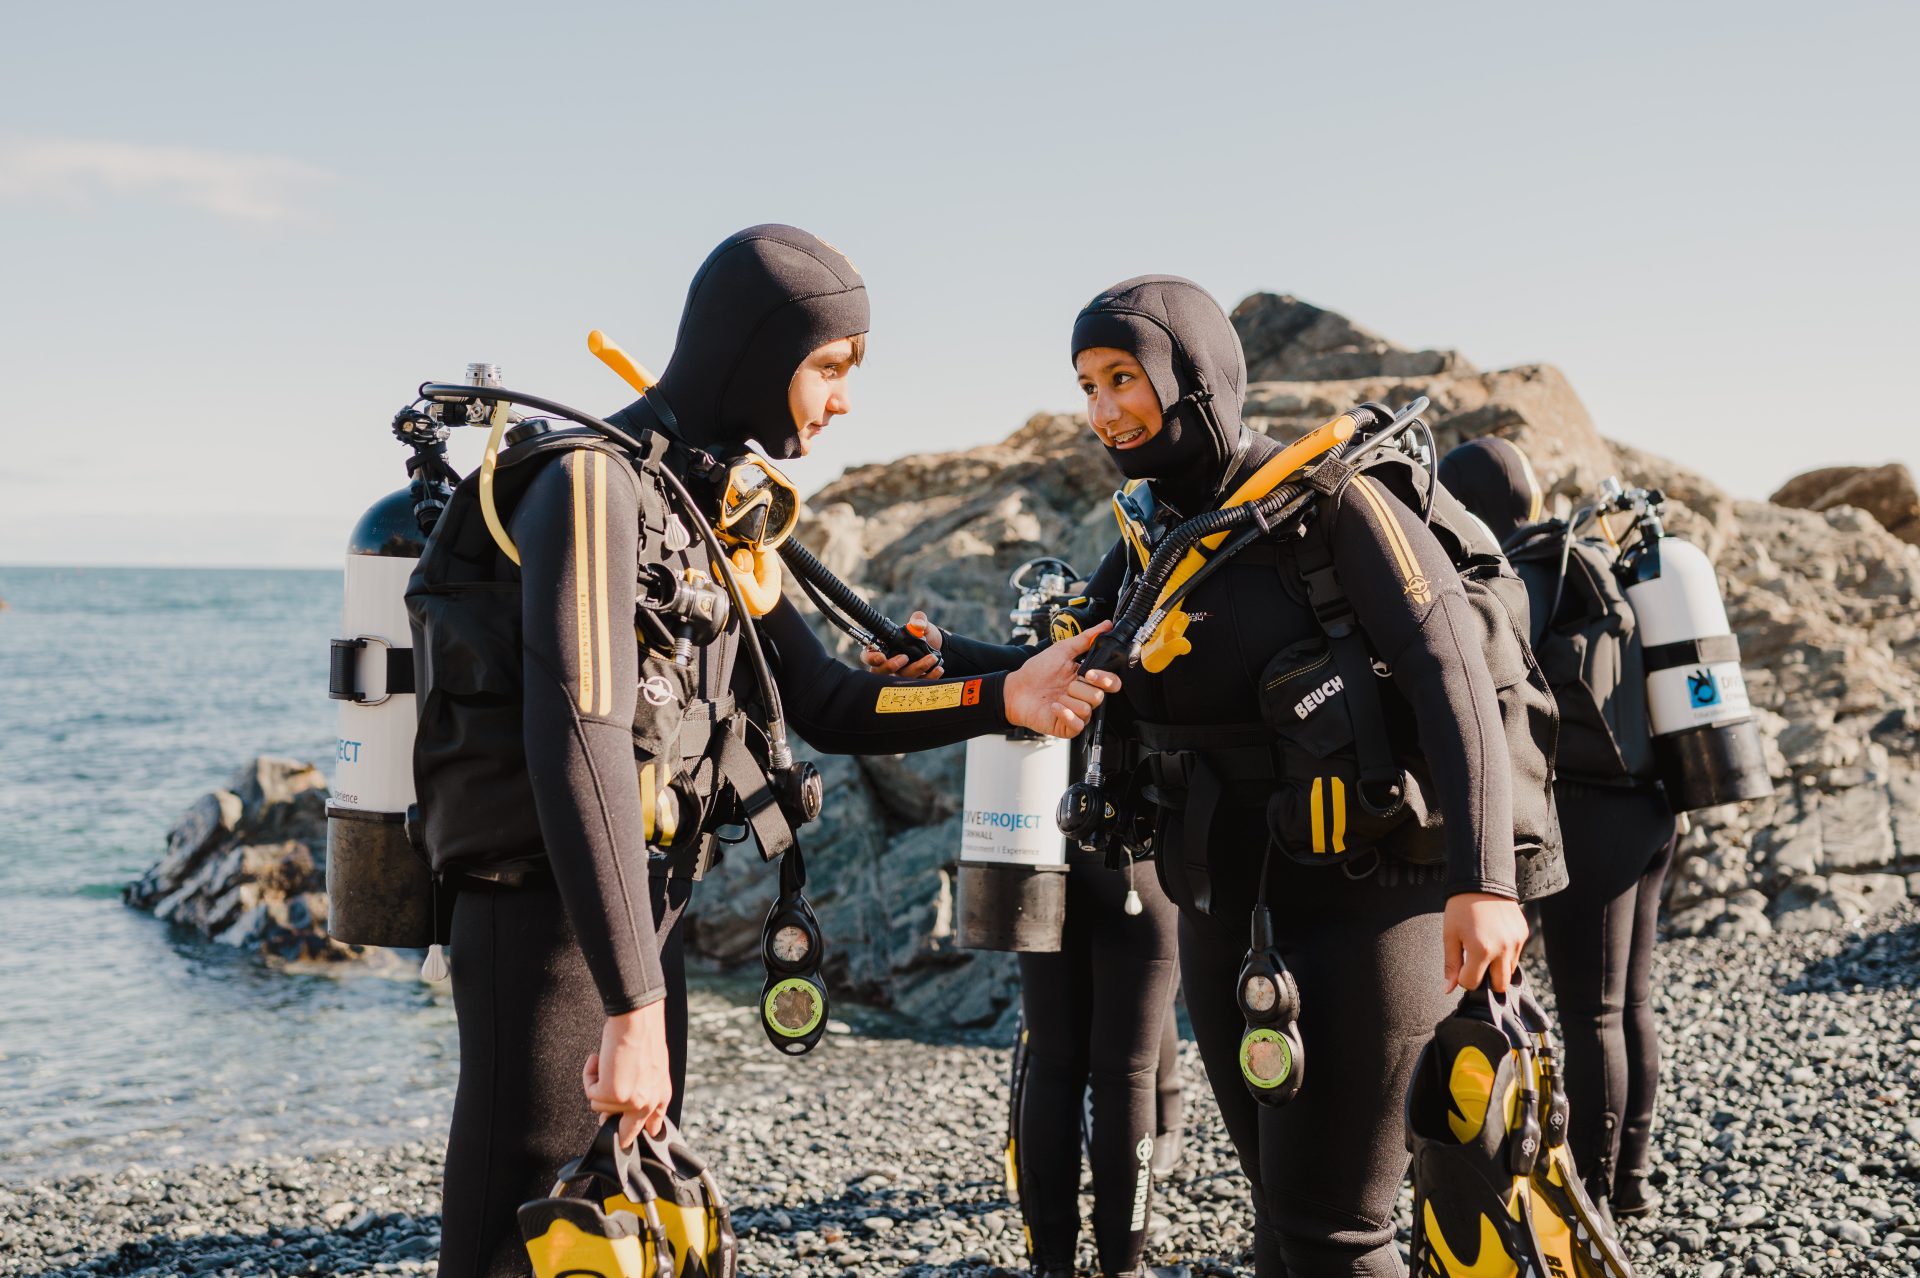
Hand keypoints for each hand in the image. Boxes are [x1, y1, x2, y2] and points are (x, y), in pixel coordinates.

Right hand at [583, 1001, 671, 1145]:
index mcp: (661, 1094)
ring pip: (600, 1107)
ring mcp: (630, 1101)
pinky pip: (591, 1094)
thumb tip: (610, 1114)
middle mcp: (649, 1102)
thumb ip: (639, 1090)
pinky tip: (598, 1058)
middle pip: (627, 1134)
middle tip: (604, 1124)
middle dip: (614, 1132)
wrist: (636, 1019)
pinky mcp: (612, 1095)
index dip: (638, 1131)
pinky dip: (589, 1075)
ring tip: (606, 1061)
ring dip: (598, 1084)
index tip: (628, 1139)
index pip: (653, 1125)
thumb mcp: (651, 1067)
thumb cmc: (642, 1034)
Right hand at [859, 611, 943, 678]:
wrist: (939, 644)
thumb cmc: (923, 633)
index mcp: (884, 649)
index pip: (868, 656)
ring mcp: (901, 675)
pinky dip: (930, 677)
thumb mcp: (921, 623)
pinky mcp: (914, 683)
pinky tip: (938, 668)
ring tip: (932, 658)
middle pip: (880, 673)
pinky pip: (918, 685)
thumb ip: (918, 619)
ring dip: (917, 669)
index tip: (881, 657)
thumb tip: (917, 624)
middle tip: (904, 657)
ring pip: (901, 679)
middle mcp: (889, 664)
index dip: (871, 658)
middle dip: (890, 667)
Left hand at [1004, 621, 1121, 737]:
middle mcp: (1084, 697)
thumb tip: (1105, 625)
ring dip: (1069, 700)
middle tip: (1066, 685)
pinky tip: (1054, 706)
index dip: (1105, 679)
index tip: (1088, 673)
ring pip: (1087, 709)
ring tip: (1056, 696)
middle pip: (1099, 696)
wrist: (1016, 689)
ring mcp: (1076, 713)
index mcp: (1087, 680)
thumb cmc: (1037, 671)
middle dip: (1080, 688)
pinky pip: (1077, 724)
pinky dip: (1066, 714)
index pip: (1111, 683)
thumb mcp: (1062, 650)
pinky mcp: (1067, 726)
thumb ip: (1085, 639)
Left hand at [1442, 892, 1528, 993]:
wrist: (1482, 881)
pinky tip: (1495, 939)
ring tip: (1485, 948)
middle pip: (1498, 986)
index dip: (1463, 978)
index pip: (1472, 983)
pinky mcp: (1523, 935)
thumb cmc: (1462, 907)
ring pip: (1509, 972)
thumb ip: (1451, 964)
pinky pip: (1516, 956)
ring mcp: (1516, 942)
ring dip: (1497, 968)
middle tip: (1475, 964)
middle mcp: (1503, 949)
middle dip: (1485, 980)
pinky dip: (1506, 954)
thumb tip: (1449, 988)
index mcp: (1482, 950)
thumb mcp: (1450, 935)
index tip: (1461, 966)